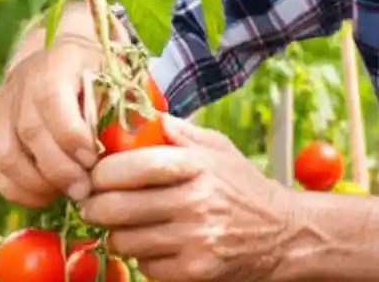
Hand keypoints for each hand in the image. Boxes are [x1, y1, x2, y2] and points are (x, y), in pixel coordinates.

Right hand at [0, 1, 112, 206]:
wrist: (64, 48)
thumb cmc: (98, 67)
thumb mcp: (116, 74)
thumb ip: (121, 105)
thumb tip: (129, 144)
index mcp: (56, 62)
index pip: (52, 100)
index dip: (71, 137)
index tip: (93, 160)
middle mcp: (22, 81)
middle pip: (30, 133)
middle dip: (59, 169)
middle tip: (84, 190)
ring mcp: (3, 104)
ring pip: (7, 154)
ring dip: (37, 183)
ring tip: (66, 193)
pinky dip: (18, 188)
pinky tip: (46, 195)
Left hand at [80, 115, 296, 281]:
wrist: (284, 234)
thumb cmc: (243, 187)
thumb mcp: (219, 148)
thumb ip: (179, 132)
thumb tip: (140, 113)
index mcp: (198, 166)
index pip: (133, 166)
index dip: (102, 172)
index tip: (94, 174)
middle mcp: (196, 202)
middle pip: (118, 207)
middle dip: (96, 206)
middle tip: (94, 204)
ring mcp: (196, 239)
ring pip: (125, 240)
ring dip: (118, 234)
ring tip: (128, 225)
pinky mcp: (195, 271)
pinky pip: (146, 266)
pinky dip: (144, 258)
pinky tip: (157, 245)